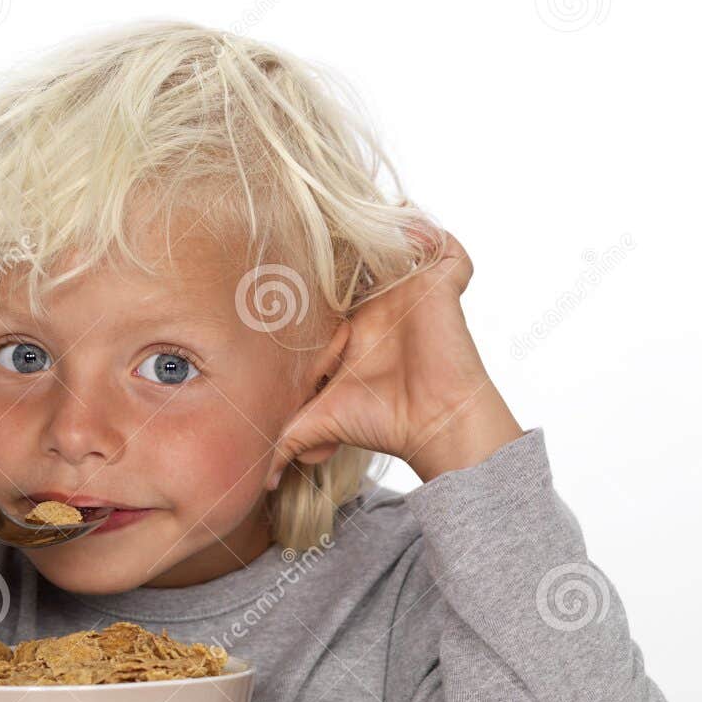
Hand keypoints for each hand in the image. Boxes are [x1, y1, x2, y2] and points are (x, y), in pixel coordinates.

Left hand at [268, 225, 522, 484]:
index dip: (304, 266)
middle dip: (340, 235)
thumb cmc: (380, 422)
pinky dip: (430, 232)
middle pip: (358, 252)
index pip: (323, 281)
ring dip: (382, 226)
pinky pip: (444, 245)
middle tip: (314, 223)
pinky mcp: (441, 285)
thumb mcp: (317, 423)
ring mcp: (412, 291)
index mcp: (350, 323)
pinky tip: (407, 234)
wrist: (431, 424)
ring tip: (358, 222)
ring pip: (397, 239)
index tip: (276, 254)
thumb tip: (256, 480)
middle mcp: (381, 302)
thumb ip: (284, 440)